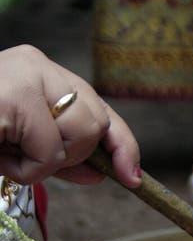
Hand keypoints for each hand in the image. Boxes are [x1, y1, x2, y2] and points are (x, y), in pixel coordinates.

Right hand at [0, 45, 140, 186]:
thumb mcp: (24, 146)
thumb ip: (63, 156)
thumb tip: (101, 173)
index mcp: (41, 72)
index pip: (99, 107)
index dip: (121, 143)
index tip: (131, 176)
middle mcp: (38, 65)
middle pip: (98, 123)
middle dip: (73, 154)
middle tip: (28, 158)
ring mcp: (28, 75)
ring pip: (83, 135)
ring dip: (48, 163)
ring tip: (10, 154)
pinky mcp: (17, 95)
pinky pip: (50, 152)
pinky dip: (27, 170)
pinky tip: (1, 155)